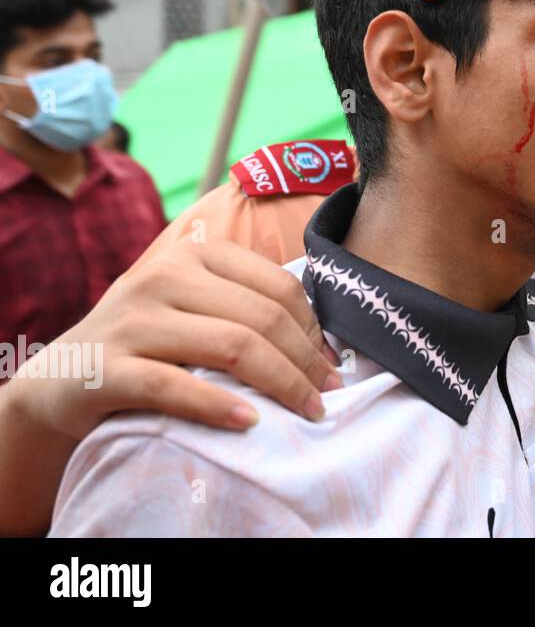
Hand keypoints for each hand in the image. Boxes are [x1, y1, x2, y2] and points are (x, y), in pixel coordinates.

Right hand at [15, 237, 340, 441]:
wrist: (63, 377)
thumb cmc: (149, 340)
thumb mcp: (195, 304)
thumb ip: (246, 304)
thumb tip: (325, 340)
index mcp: (195, 252)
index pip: (278, 286)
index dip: (315, 328)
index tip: (331, 363)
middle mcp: (163, 276)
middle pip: (262, 317)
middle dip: (306, 360)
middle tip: (329, 394)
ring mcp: (133, 319)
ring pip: (232, 346)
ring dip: (282, 384)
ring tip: (308, 410)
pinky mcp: (108, 367)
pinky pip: (177, 386)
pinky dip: (221, 406)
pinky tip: (252, 422)